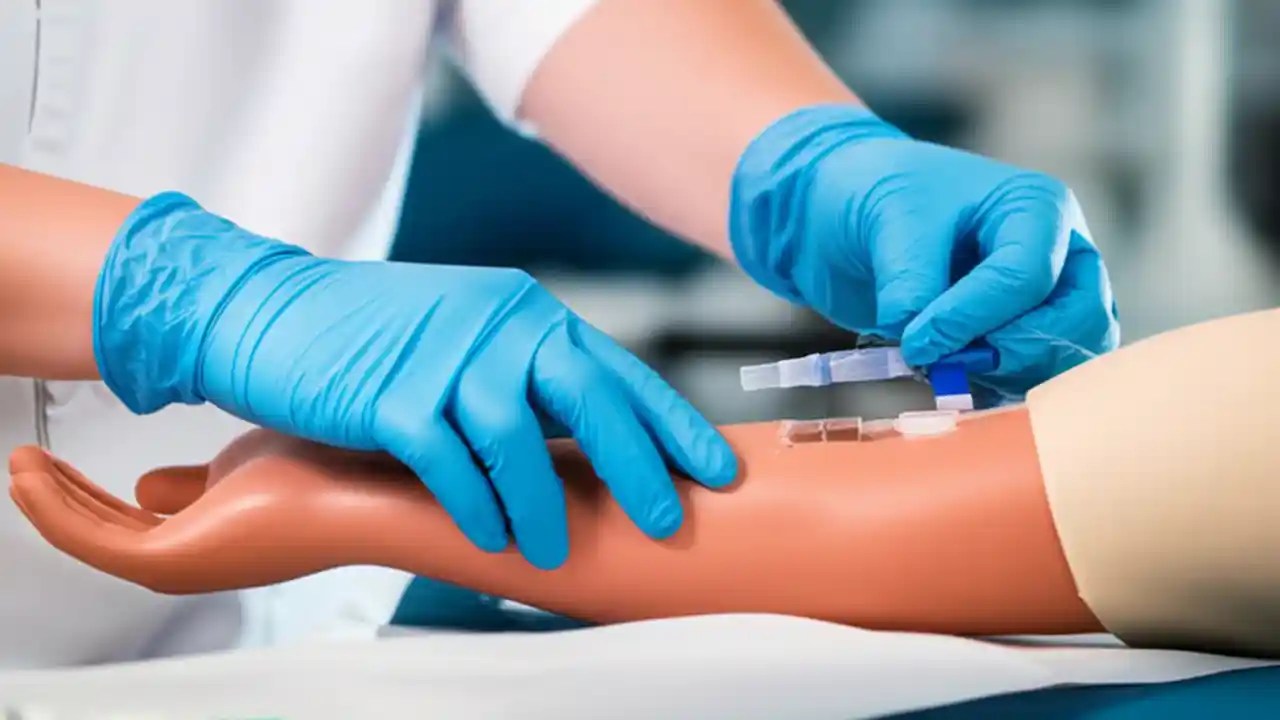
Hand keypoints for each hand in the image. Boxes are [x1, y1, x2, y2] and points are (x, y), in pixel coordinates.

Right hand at [7, 438, 350, 593]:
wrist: (366, 481)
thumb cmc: (326, 470)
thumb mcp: (236, 468)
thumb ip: (189, 485)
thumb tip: (146, 487)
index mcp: (206, 536)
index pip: (124, 521)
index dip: (80, 491)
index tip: (49, 459)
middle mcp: (191, 559)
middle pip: (101, 530)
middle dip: (56, 493)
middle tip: (22, 459)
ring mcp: (182, 564)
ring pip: (89, 538)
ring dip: (45, 499)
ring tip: (17, 462)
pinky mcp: (174, 560)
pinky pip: (93, 541)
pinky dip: (55, 510)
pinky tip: (34, 478)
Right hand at [93, 194, 736, 568]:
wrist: (266, 311)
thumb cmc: (372, 334)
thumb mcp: (463, 336)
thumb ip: (524, 376)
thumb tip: (588, 440)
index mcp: (523, 311)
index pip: (616, 369)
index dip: (671, 422)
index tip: (714, 467)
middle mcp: (495, 324)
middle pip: (591, 398)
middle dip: (638, 466)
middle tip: (667, 521)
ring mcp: (442, 357)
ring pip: (519, 440)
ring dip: (544, 504)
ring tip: (555, 550)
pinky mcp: (389, 396)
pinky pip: (451, 463)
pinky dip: (477, 507)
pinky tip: (492, 537)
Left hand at [729, 105, 1119, 397]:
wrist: (845, 216)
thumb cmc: (873, 197)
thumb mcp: (886, 224)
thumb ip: (911, 286)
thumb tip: (927, 349)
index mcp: (1036, 207)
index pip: (1027, 277)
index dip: (971, 317)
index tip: (916, 339)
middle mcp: (1058, 253)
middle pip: (1076, 320)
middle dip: (1011, 351)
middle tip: (945, 360)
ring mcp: (1047, 299)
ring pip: (1066, 356)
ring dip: (1006, 376)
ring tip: (942, 366)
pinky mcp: (1021, 337)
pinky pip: (1034, 381)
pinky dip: (997, 393)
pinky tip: (948, 383)